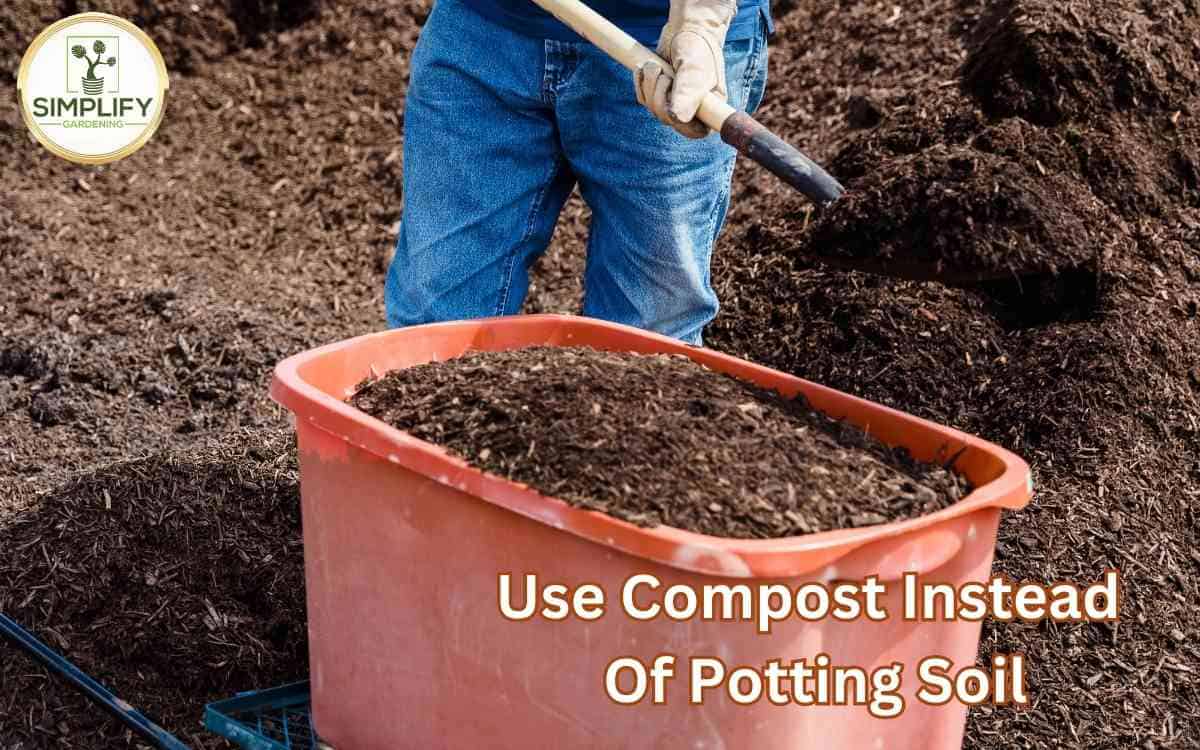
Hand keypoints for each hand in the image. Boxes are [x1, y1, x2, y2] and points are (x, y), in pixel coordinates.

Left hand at [635, 0, 736, 138]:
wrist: (686, 31)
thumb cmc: (697, 48)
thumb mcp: (695, 69)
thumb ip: (688, 93)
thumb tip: (676, 119)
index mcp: (710, 110)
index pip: (694, 132)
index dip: (680, 121)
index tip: (674, 95)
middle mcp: (692, 111)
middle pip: (667, 118)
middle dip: (659, 94)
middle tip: (664, 74)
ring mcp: (673, 104)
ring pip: (652, 108)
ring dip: (649, 84)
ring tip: (656, 66)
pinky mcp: (657, 95)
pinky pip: (642, 98)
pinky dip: (640, 82)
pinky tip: (644, 68)